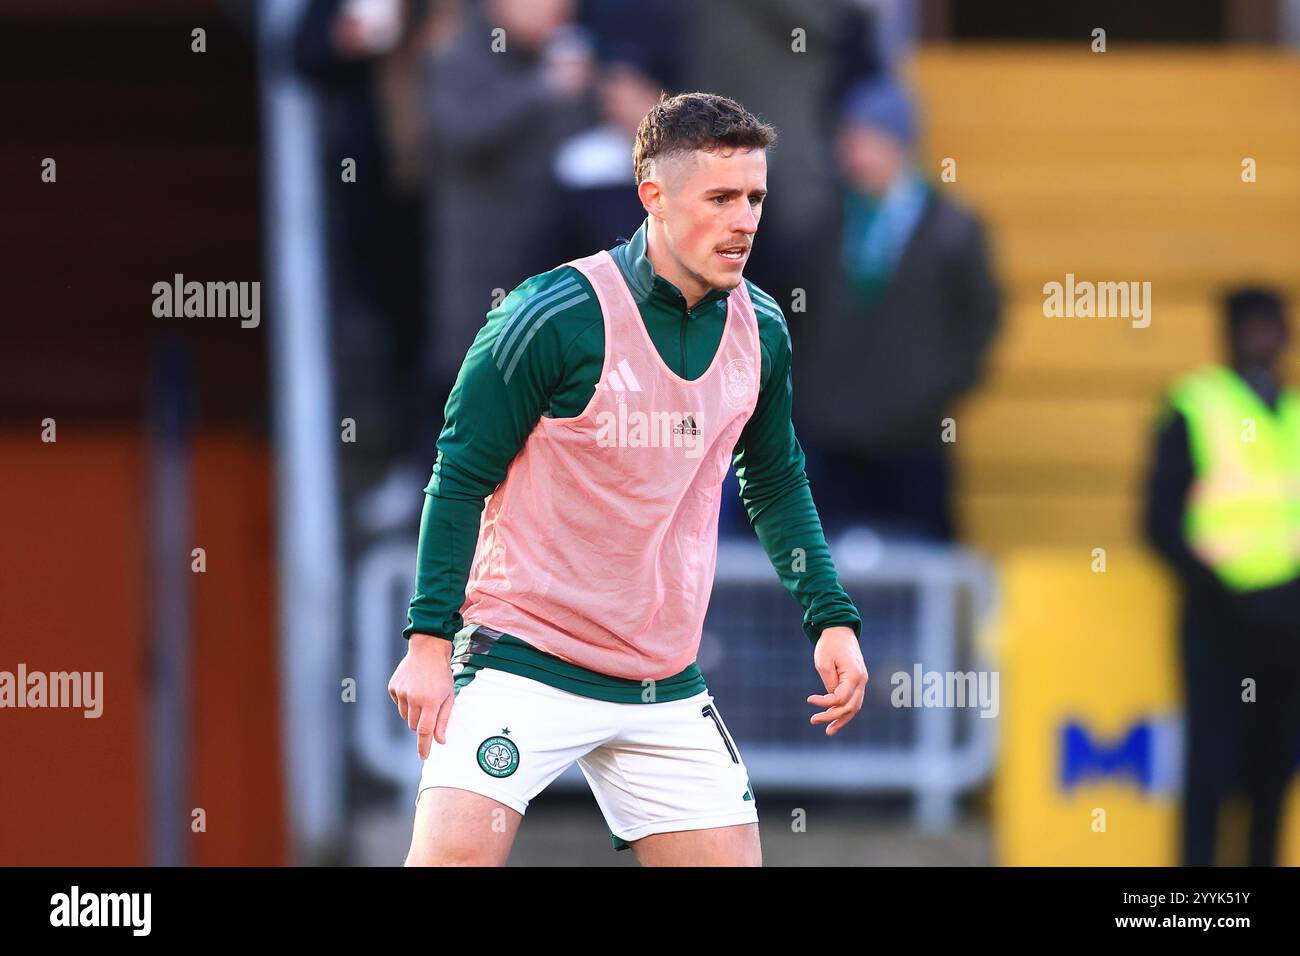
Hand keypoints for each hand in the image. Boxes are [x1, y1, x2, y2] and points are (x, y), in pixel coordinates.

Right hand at [388, 634, 454, 758]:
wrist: (428, 649)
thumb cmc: (442, 675)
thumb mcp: (449, 696)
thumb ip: (443, 720)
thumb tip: (440, 741)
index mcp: (431, 701)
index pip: (425, 731)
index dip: (423, 746)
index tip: (423, 757)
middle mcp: (414, 698)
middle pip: (414, 725)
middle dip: (422, 723)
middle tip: (430, 708)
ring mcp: (401, 692)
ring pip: (405, 716)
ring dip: (413, 712)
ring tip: (422, 695)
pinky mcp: (393, 687)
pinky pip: (398, 704)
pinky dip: (405, 701)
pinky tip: (413, 688)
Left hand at [807, 626, 867, 735]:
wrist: (839, 629)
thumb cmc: (830, 644)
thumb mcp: (823, 663)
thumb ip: (829, 683)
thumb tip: (832, 700)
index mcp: (855, 675)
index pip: (841, 698)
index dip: (825, 703)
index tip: (810, 699)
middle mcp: (862, 680)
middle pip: (850, 707)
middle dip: (832, 717)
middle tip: (814, 721)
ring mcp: (861, 681)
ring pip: (854, 707)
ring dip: (841, 719)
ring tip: (828, 731)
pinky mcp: (857, 681)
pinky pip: (853, 700)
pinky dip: (844, 711)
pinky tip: (834, 719)